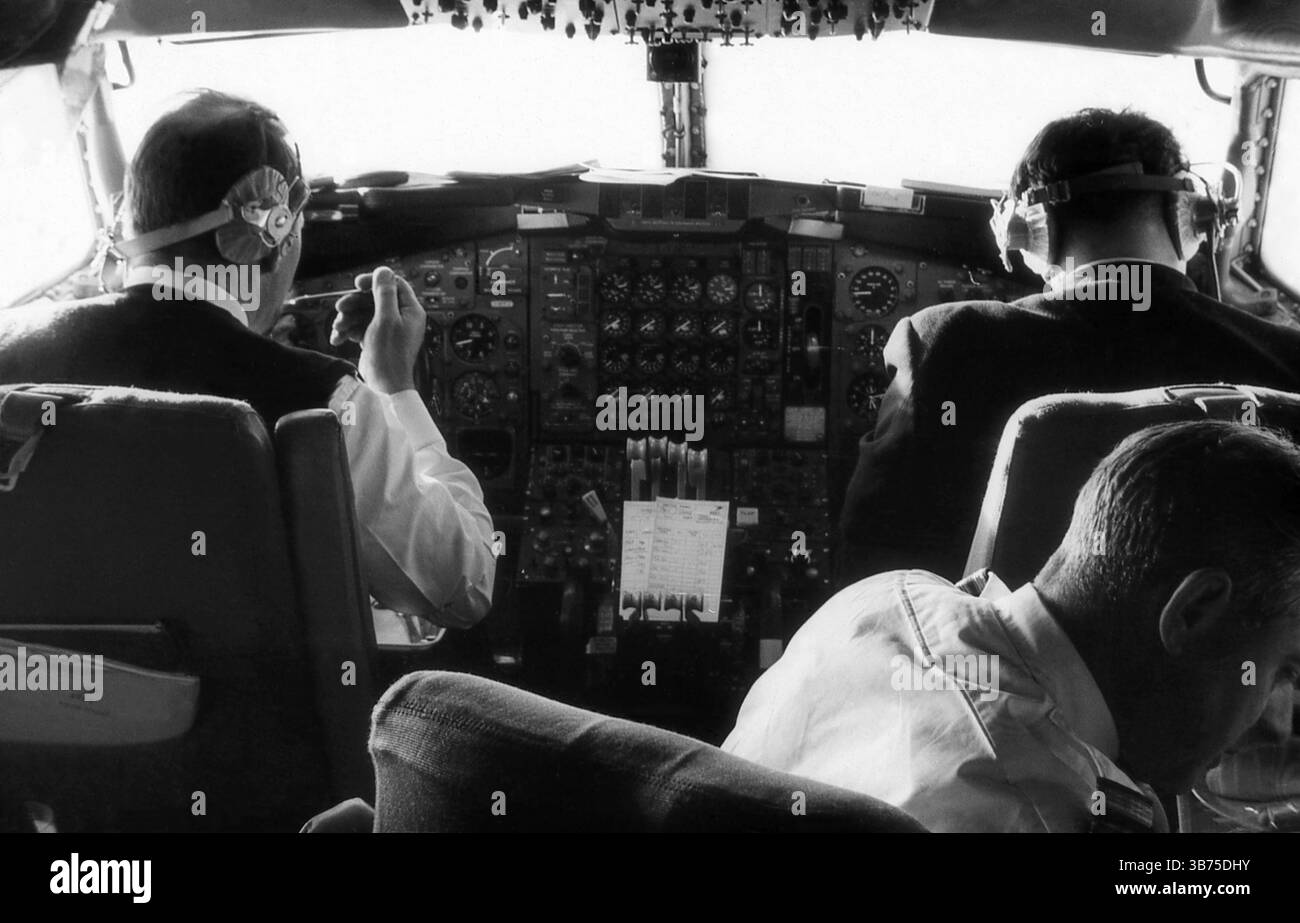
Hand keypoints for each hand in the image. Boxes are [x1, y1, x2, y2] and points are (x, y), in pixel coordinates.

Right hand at [330, 266, 424, 393]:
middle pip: (374, 298)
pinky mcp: (375, 338)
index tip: (358, 283)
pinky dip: (347, 331)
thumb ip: (384, 294)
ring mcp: (387, 328)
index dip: (374, 281)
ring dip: (348, 318)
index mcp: (410, 310)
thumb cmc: (389, 355)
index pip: (394, 285)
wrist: (384, 386)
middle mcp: (401, 317)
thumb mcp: (386, 319)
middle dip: (355, 303)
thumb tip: (384, 270)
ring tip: (338, 328)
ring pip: (363, 312)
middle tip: (340, 308)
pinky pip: (359, 327)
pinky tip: (337, 338)